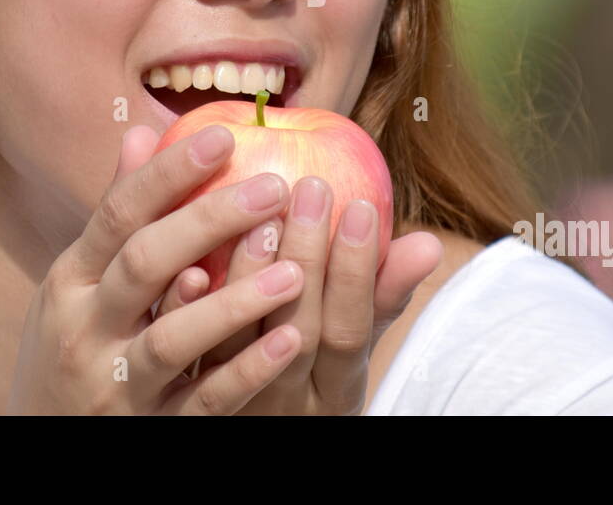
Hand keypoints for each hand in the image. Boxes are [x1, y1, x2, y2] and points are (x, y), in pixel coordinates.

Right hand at [6, 124, 309, 413]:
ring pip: (172, 338)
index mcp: (72, 279)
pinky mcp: (149, 431)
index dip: (169, 173)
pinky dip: (246, 372)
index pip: (118, 213)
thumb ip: (117, 215)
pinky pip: (202, 401)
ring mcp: (115, 384)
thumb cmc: (77, 347)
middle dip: (209, 221)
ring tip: (294, 270)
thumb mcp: (79, 282)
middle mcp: (85, 328)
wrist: (45, 447)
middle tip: (275, 187)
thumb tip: (141, 133)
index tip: (225, 135)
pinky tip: (288, 340)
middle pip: (144, 263)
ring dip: (234, 302)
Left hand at [156, 175, 443, 414]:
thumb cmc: (303, 373)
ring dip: (249, 278)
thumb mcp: (346, 348)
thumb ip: (379, 296)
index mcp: (335, 388)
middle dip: (308, 257)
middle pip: (298, 332)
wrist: (240, 425)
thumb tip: (429, 243)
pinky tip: (192, 266)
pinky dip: (186, 310)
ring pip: (240, 346)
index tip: (359, 204)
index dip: (355, 271)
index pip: (350, 330)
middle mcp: (288, 403)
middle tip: (311, 186)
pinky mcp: (183, 402)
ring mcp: (235, 406)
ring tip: (260, 216)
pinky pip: (185, 357)